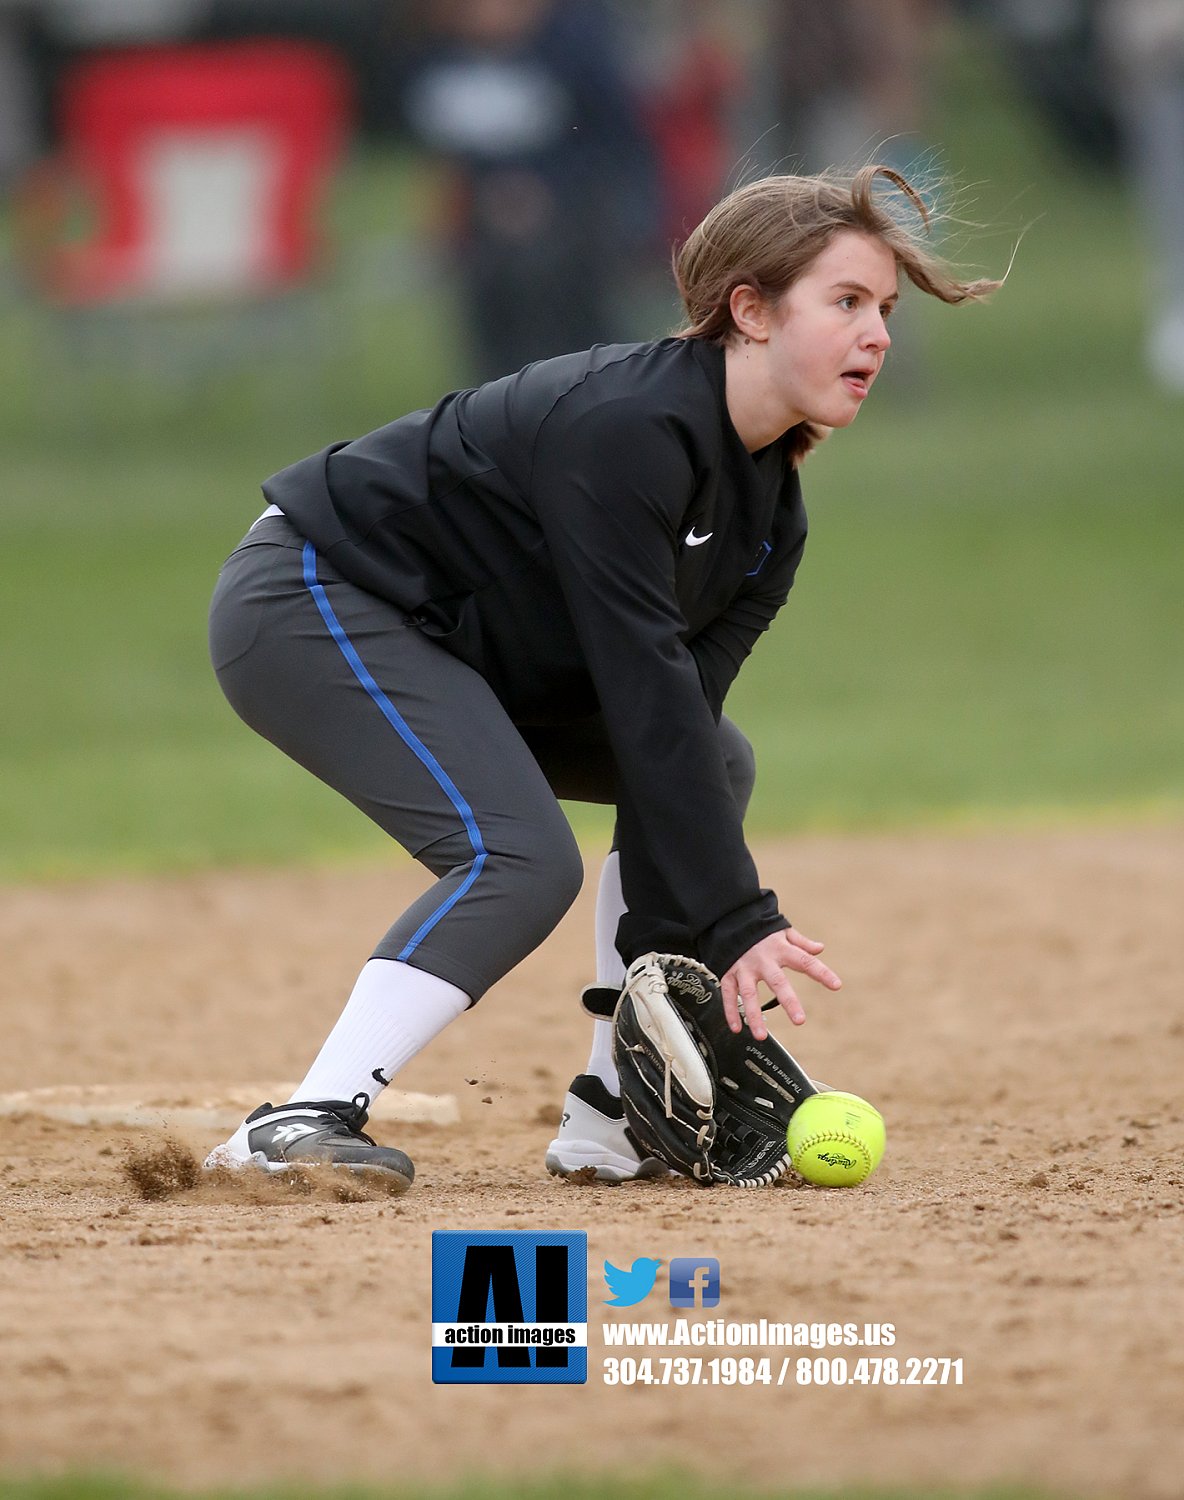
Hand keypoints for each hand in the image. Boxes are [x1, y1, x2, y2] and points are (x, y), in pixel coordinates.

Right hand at [721, 927, 841, 1037]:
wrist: (730, 920)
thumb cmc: (761, 931)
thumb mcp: (783, 932)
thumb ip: (801, 943)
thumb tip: (820, 949)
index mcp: (780, 949)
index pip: (805, 961)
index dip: (821, 972)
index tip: (836, 985)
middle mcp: (763, 960)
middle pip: (777, 982)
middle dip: (788, 1002)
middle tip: (800, 1021)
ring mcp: (744, 968)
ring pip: (748, 994)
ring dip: (754, 1015)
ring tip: (761, 1035)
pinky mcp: (729, 973)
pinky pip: (729, 994)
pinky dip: (731, 1012)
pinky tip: (737, 1028)